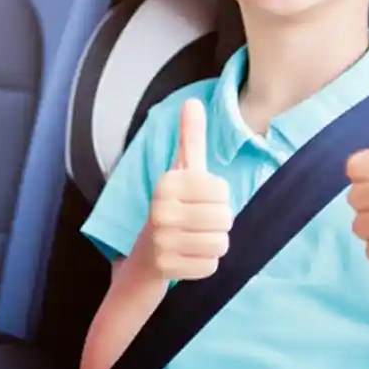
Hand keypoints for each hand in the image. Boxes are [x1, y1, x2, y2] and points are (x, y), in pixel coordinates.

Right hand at [129, 99, 231, 281]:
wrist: (143, 258)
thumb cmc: (172, 209)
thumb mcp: (180, 173)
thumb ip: (190, 138)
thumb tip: (192, 101)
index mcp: (167, 183)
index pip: (223, 192)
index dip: (218, 200)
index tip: (198, 202)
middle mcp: (160, 210)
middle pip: (225, 219)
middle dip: (217, 225)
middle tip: (196, 225)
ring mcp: (161, 240)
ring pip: (220, 244)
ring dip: (212, 245)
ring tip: (193, 240)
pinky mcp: (165, 267)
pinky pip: (210, 266)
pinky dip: (203, 265)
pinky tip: (186, 258)